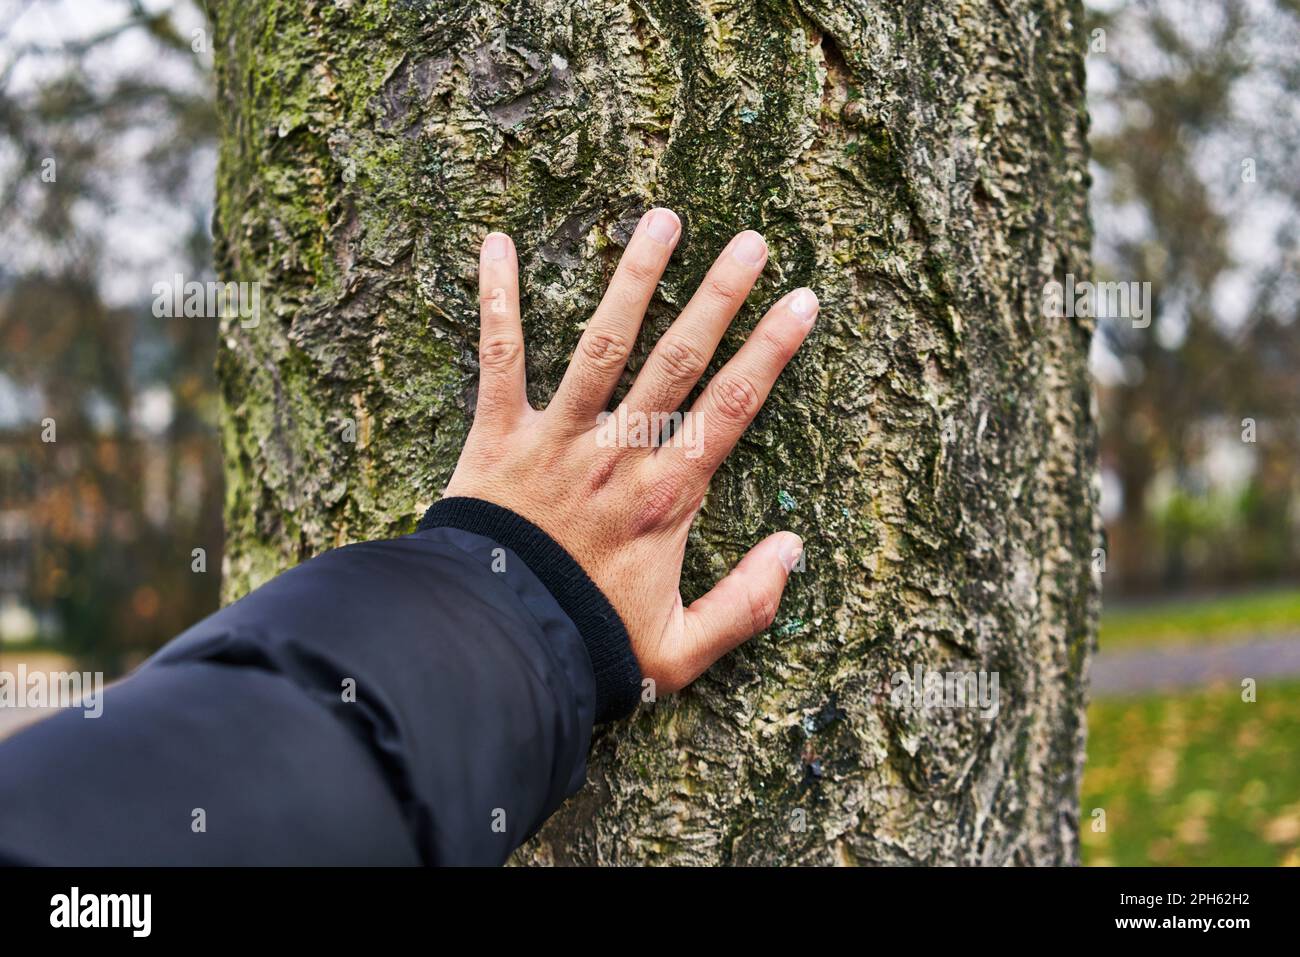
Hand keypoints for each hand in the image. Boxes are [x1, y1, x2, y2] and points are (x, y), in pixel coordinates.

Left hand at [444, 208, 814, 694]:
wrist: (494, 645)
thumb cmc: (589, 645)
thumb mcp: (682, 650)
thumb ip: (745, 603)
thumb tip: (794, 549)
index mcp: (667, 497)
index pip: (732, 407)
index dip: (771, 350)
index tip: (802, 300)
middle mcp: (618, 454)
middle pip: (679, 361)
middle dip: (718, 298)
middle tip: (749, 240)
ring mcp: (558, 438)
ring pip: (603, 344)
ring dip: (633, 279)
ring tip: (662, 219)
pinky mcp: (499, 435)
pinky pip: (499, 359)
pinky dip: (495, 301)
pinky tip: (497, 243)